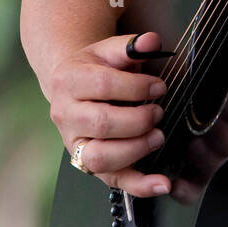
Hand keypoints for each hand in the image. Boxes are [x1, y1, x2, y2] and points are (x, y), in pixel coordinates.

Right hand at [48, 29, 170, 196]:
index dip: (136, 87)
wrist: (75, 85)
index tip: (159, 87)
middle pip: (101, 123)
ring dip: (136, 149)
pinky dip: (140, 185)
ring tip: (157, 136)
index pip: (103, 85)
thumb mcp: (110, 50)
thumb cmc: (98, 67)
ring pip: (99, 157)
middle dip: (138, 119)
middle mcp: (65, 114)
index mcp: (68, 80)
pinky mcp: (88, 164)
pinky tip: (162, 183)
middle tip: (158, 112)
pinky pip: (112, 180)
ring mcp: (74, 143)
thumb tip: (152, 41)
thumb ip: (132, 45)